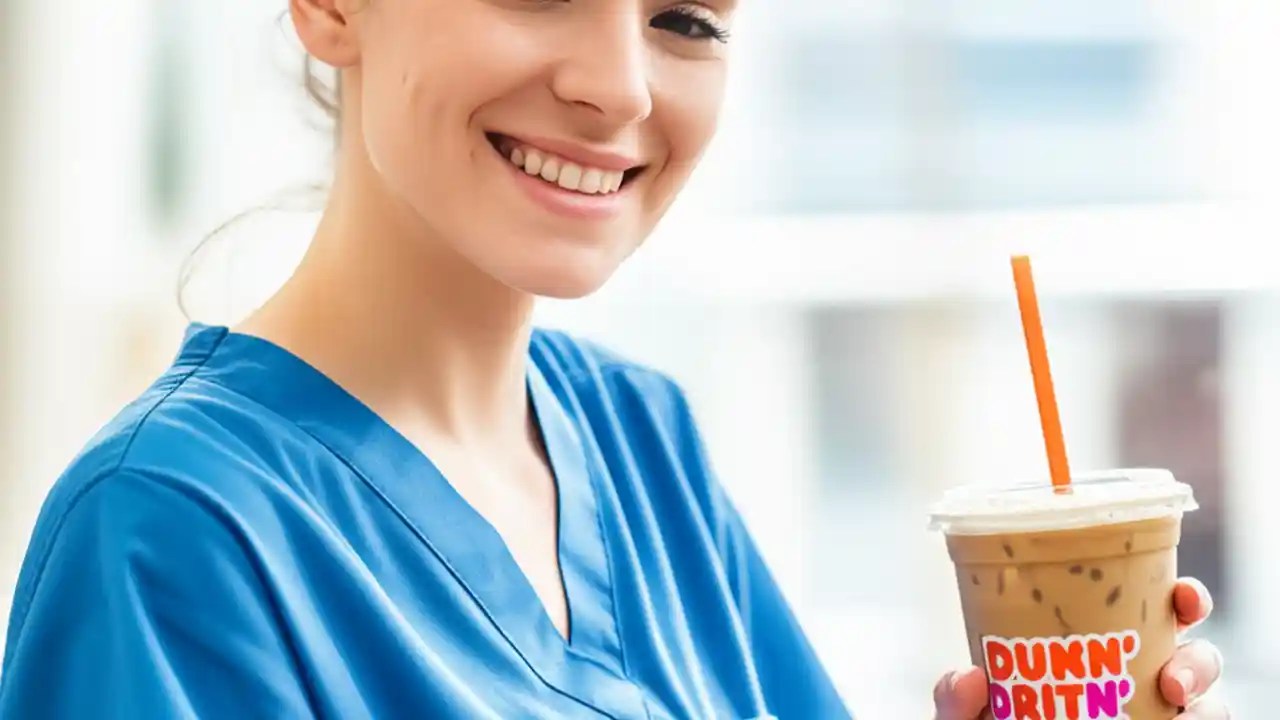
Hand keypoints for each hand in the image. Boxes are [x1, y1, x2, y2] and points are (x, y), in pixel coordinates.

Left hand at [932, 577, 1227, 718]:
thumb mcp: (966, 712)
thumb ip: (954, 699)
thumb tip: (968, 677)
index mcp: (1098, 647)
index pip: (1153, 610)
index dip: (1183, 597)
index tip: (1180, 595)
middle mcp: (1137, 681)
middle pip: (1195, 656)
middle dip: (1200, 660)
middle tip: (1173, 682)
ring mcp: (1154, 716)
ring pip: (1209, 706)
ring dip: (1206, 706)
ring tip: (1176, 711)